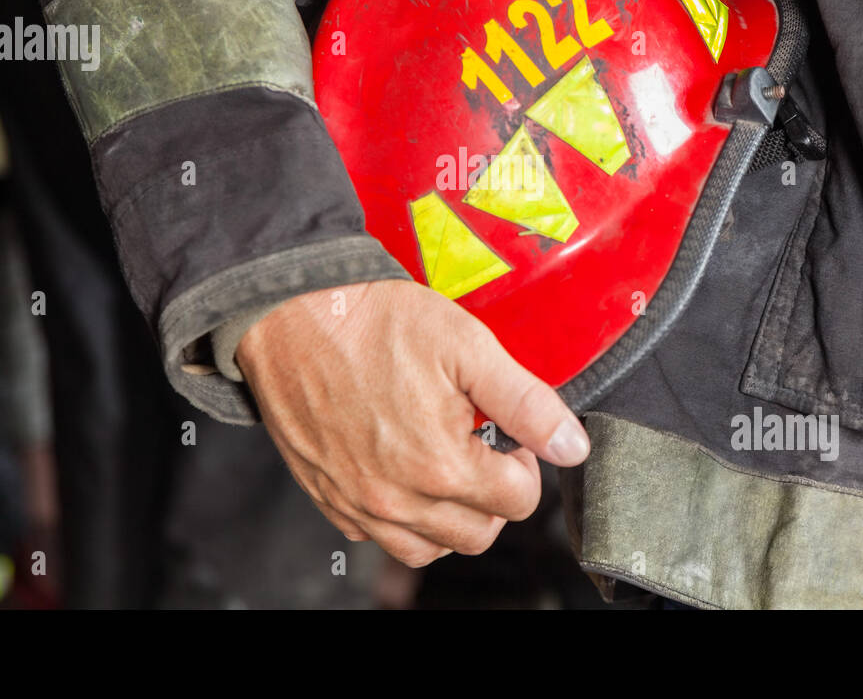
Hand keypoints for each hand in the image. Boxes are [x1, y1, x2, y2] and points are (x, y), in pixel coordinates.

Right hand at [236, 279, 589, 566]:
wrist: (291, 315)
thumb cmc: (371, 322)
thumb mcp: (466, 346)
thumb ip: (525, 402)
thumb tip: (571, 446)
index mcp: (439, 465)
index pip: (518, 501)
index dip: (524, 462)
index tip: (508, 435)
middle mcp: (396, 498)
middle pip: (478, 534)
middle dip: (495, 495)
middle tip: (482, 447)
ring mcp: (357, 503)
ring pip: (428, 547)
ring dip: (451, 517)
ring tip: (448, 465)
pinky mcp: (326, 497)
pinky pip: (375, 536)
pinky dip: (400, 519)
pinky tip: (403, 473)